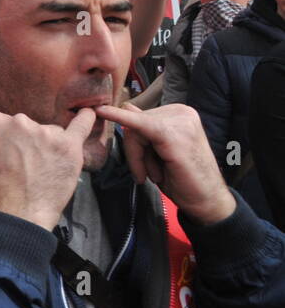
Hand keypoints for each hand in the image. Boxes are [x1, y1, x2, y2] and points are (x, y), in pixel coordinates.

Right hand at [0, 105, 96, 230]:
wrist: (15, 213)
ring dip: (46, 146)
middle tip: (23, 167)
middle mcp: (21, 121)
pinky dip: (85, 119)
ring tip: (41, 170)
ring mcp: (47, 132)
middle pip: (27, 127)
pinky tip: (89, 113)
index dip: (5, 142)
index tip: (6, 158)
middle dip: (25, 142)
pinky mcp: (68, 145)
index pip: (4, 123)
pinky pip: (81, 126)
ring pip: (48, 133)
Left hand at [94, 102, 235, 224]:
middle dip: (136, 151)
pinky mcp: (171, 134)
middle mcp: (182, 112)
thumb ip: (147, 127)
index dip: (136, 143)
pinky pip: (137, 125)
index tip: (140, 163)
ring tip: (156, 175)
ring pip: (134, 130)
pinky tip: (101, 111)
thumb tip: (128, 106)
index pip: (141, 117)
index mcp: (180, 113)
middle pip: (136, 122)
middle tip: (149, 174)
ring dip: (138, 158)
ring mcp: (179, 121)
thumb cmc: (184, 178)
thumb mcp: (160, 150)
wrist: (207, 201)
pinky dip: (117, 118)